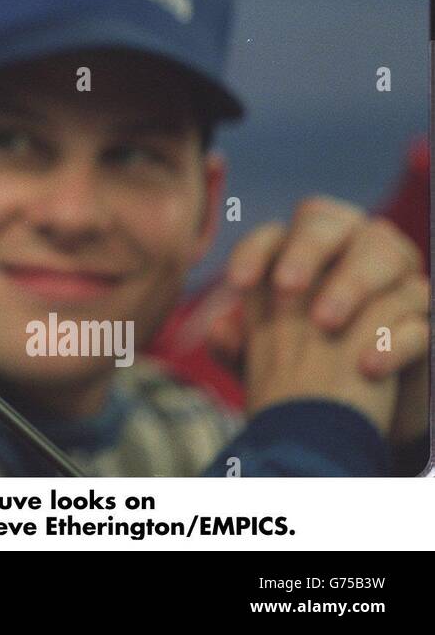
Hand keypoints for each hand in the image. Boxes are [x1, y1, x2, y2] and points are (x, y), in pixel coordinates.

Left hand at [208, 196, 428, 442]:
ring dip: (352, 284)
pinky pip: (418, 318)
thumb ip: (238, 344)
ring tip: (324, 323)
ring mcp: (396, 280)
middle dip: (306, 250)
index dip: (254, 252)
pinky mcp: (425, 322)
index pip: (275, 234)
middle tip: (286, 287)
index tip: (237, 284)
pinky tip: (366, 366)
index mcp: (302, 251)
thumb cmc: (301, 369)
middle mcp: (350, 250)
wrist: (351, 411)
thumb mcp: (263, 361)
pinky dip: (392, 340)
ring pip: (384, 253)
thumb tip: (221, 332)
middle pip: (329, 223)